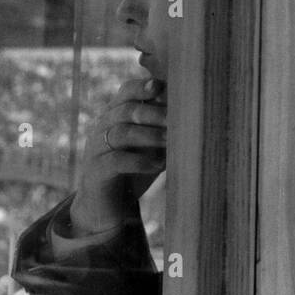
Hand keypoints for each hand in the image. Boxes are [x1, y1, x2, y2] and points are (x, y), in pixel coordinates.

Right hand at [71, 77, 166, 235]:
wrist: (107, 208)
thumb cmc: (134, 170)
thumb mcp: (150, 145)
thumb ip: (164, 127)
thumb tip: (197, 112)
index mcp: (115, 115)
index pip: (126, 91)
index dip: (143, 86)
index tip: (161, 86)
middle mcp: (103, 127)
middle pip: (126, 109)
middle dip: (153, 112)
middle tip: (177, 118)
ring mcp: (96, 149)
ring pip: (121, 132)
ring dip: (149, 135)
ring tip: (171, 140)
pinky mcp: (96, 172)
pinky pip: (115, 161)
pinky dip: (139, 162)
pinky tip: (158, 166)